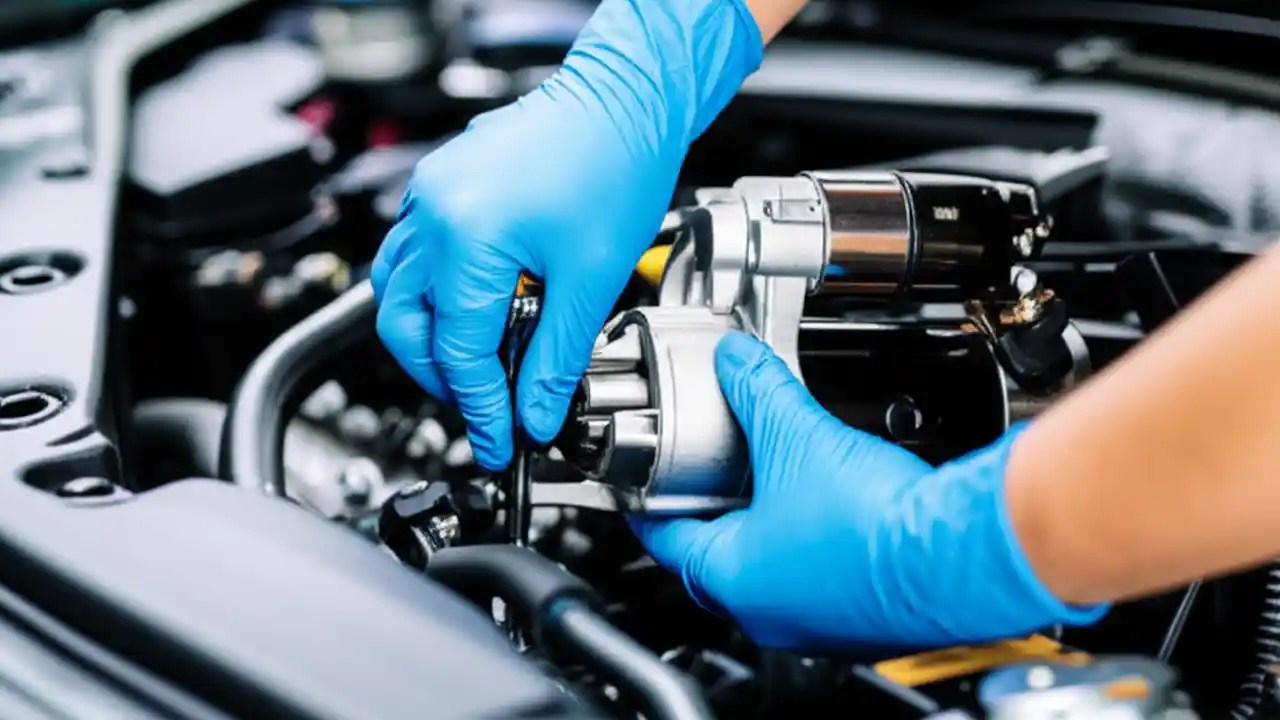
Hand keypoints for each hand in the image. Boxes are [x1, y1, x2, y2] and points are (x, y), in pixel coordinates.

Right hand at [371, 0, 762, 469]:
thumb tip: (534, 413)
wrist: (626, 98)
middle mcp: (434, 214)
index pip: (460, 351)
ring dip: (430, 339)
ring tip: (478, 368)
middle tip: (485, 408)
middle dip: (442, 379)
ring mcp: (429, 196)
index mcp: (467, 237)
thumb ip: (555, 359)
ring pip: (396, 292)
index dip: (482, 407)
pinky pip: (411, 255)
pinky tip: (470, 312)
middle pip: (405, 327)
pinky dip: (432, 296)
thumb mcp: (592, 281)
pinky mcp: (439, 185)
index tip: (501, 441)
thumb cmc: (616, 166)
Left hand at [633, 332, 1106, 651]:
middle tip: (704, 475)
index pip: (665, 538)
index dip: (650, 500)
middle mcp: (769, 612)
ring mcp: (816, 621)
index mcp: (733, 579)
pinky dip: (809, 543)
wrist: (956, 551)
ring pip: (768, 571)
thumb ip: (758, 391)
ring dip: (764, 528)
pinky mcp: (860, 618)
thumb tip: (736, 361)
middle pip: (714, 556)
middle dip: (710, 512)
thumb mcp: (797, 436)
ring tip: (767, 483)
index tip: (644, 482)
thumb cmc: (875, 519)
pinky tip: (825, 509)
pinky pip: (817, 579)